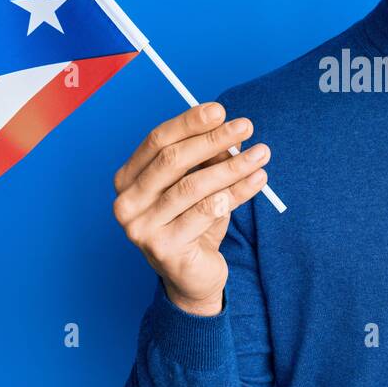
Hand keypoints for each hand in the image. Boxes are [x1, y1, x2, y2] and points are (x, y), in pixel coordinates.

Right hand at [112, 102, 270, 314]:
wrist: (193, 276)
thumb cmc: (194, 223)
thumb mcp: (200, 184)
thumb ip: (207, 158)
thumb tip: (230, 131)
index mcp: (128, 179)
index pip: (157, 140)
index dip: (189, 123)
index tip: (220, 110)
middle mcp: (126, 202)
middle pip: (172, 160)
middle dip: (213, 139)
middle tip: (246, 126)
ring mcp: (141, 228)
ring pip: (192, 186)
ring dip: (232, 166)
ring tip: (261, 154)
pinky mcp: (163, 249)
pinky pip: (205, 212)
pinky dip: (235, 193)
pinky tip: (256, 181)